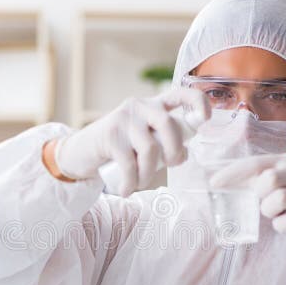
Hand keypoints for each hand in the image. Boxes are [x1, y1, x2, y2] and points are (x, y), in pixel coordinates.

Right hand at [54, 88, 209, 196]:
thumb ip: (164, 142)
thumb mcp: (143, 140)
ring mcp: (123, 118)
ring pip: (149, 149)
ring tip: (138, 183)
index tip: (205, 120)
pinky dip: (131, 182)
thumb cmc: (119, 148)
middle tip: (170, 166)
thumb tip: (183, 155)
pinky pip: (130, 164)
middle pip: (168, 125)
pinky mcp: (110, 135)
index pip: (181, 95)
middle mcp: (140, 106)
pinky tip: (126, 190)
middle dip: (174, 151)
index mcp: (154, 105)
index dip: (198, 103)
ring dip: (147, 174)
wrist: (80, 151)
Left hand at [210, 153, 285, 242]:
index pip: (255, 163)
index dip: (233, 173)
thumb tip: (220, 184)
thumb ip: (256, 178)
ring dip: (269, 210)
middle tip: (263, 198)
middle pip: (270, 178)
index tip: (214, 183)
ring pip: (279, 199)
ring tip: (275, 211)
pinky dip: (280, 224)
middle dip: (260, 192)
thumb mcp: (281, 179)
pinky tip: (284, 221)